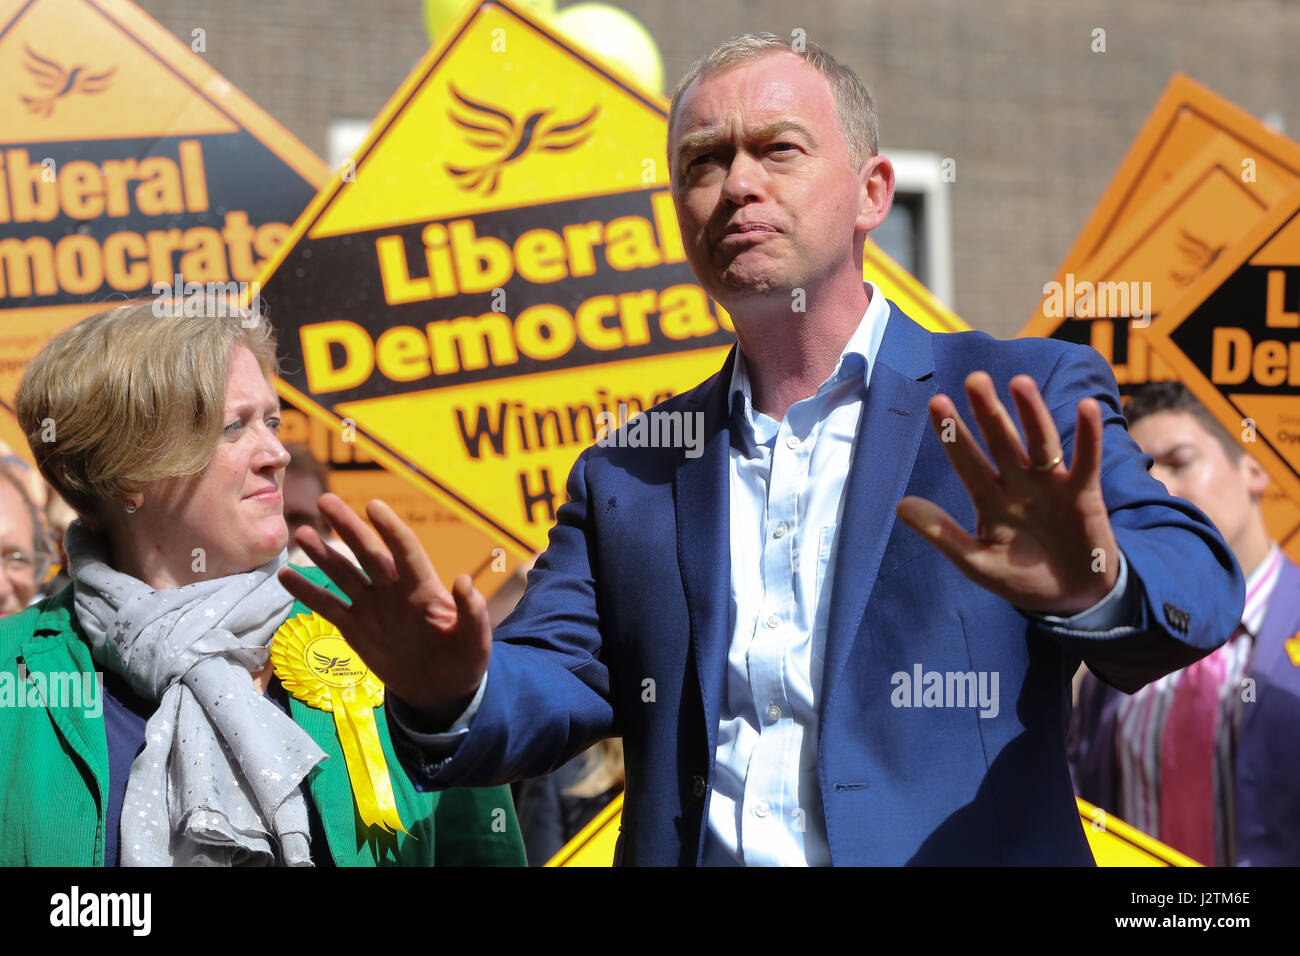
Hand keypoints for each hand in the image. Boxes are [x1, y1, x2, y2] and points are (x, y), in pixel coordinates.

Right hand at [277, 493, 491, 723]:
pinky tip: (285, 575)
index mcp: (423, 589)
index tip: (373, 506)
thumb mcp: (475, 641)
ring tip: (302, 533)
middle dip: (348, 527)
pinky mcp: (354, 627)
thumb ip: (473, 614)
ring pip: (343, 573)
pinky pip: (327, 606)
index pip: (406, 551)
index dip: (391, 530)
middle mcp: (393, 590)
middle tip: (326, 500)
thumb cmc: (463, 660)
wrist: (439, 689)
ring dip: (323, 554)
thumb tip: (465, 581)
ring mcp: (371, 607)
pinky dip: (306, 592)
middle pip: (368, 553)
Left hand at [896, 372, 1119, 615]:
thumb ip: (943, 534)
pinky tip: (1086, 408)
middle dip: (988, 412)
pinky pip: (1085, 461)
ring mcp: (1050, 485)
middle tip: (974, 379)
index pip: (966, 461)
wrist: (1071, 598)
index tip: (936, 402)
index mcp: (988, 498)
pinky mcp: (1083, 493)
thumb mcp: (977, 562)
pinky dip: (1087, 437)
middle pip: (1001, 441)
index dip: (953, 434)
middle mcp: (1017, 484)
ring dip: (1031, 414)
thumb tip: (900, 505)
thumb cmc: (1021, 578)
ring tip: (1019, 383)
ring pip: (1040, 442)